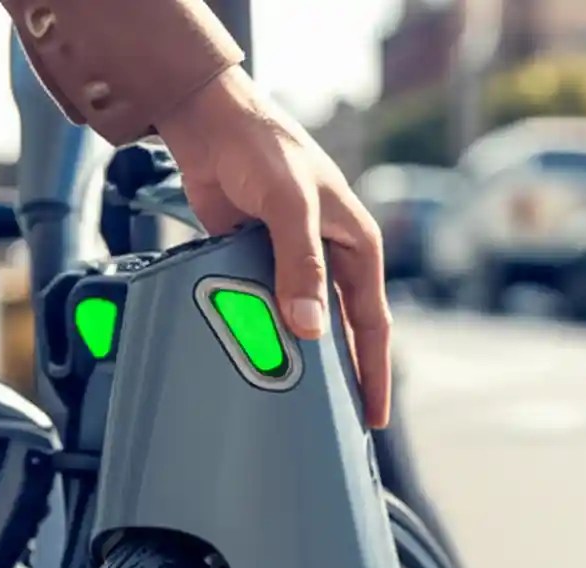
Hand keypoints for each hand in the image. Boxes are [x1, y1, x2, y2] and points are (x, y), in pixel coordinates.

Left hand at [156, 67, 391, 427]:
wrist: (211, 121)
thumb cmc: (265, 149)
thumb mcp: (292, 206)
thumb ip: (301, 265)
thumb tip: (310, 330)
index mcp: (357, 245)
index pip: (373, 323)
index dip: (373, 373)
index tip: (371, 418)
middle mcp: (331, 257)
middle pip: (342, 331)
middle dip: (342, 377)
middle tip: (334, 427)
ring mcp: (292, 261)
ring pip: (302, 323)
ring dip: (298, 358)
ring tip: (292, 404)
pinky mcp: (255, 259)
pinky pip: (263, 307)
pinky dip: (259, 333)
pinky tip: (249, 360)